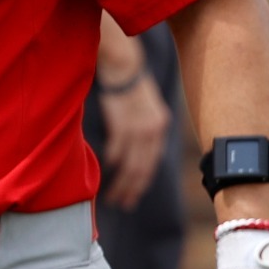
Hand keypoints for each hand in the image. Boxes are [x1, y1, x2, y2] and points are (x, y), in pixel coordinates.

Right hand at [96, 67, 170, 209]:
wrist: (124, 64)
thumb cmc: (129, 84)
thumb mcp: (145, 106)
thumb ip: (144, 126)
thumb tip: (134, 146)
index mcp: (160, 127)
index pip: (152, 162)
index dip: (143, 181)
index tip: (134, 195)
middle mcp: (153, 130)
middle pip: (143, 168)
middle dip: (133, 189)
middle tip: (124, 204)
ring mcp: (139, 128)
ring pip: (131, 164)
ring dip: (122, 183)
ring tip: (113, 196)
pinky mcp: (123, 123)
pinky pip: (118, 149)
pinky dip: (113, 162)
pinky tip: (107, 171)